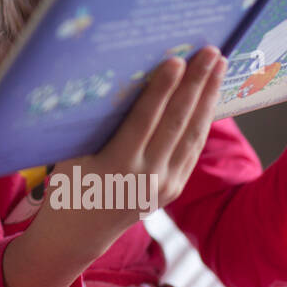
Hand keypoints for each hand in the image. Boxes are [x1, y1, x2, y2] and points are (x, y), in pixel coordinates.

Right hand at [72, 45, 225, 229]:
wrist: (79, 234)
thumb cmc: (68, 184)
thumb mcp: (71, 154)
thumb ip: (97, 125)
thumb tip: (118, 81)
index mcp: (116, 166)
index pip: (145, 121)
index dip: (161, 89)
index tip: (175, 60)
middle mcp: (147, 177)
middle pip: (176, 123)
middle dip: (195, 84)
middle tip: (209, 52)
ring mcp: (165, 185)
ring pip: (191, 134)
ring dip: (207, 97)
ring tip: (218, 65)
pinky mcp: (174, 188)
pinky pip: (191, 148)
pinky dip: (201, 119)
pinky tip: (209, 96)